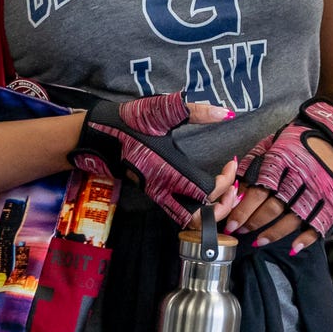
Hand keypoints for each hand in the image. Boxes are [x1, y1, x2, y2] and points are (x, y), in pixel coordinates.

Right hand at [71, 96, 231, 219]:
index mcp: (170, 172)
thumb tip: (229, 114)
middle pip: (199, 218)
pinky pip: (178, 211)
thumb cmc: (131, 122)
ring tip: (223, 192)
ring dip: (209, 211)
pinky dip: (196, 207)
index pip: (207, 192)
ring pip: (187, 219)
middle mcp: (164, 190)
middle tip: (234, 188)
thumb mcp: (165, 111)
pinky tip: (204, 188)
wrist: (98, 134)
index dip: (225, 180)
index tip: (231, 161)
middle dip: (221, 208)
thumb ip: (198, 112)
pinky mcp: (152, 193)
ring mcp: (157, 194)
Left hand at [230, 99, 332, 253]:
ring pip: (294, 218)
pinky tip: (294, 246)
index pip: (258, 191)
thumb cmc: (294, 143)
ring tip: (259, 240)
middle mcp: (301, 176)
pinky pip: (318, 223)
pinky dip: (306, 238)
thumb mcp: (269, 146)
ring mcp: (317, 190)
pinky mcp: (331, 199)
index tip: (231, 222)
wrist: (331, 137)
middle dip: (253, 223)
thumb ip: (250, 166)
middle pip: (274, 207)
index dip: (242, 210)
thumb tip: (232, 190)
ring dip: (274, 233)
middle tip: (240, 231)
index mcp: (283, 160)